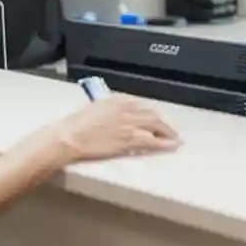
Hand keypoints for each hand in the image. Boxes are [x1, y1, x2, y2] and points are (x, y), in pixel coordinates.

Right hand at [51, 95, 180, 162]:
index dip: (151, 114)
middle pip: (153, 114)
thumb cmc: (77, 124)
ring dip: (168, 133)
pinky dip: (165, 143)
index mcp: (119, 99)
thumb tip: (119, 116)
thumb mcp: (96, 108)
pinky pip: (153, 140)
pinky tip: (172, 146)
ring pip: (156, 125)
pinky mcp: (130, 138)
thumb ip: (111, 109)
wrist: (71, 135)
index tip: (155, 120)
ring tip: (175, 139)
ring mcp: (130, 123)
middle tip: (171, 131)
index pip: (142, 105)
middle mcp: (128, 108)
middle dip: (164, 124)